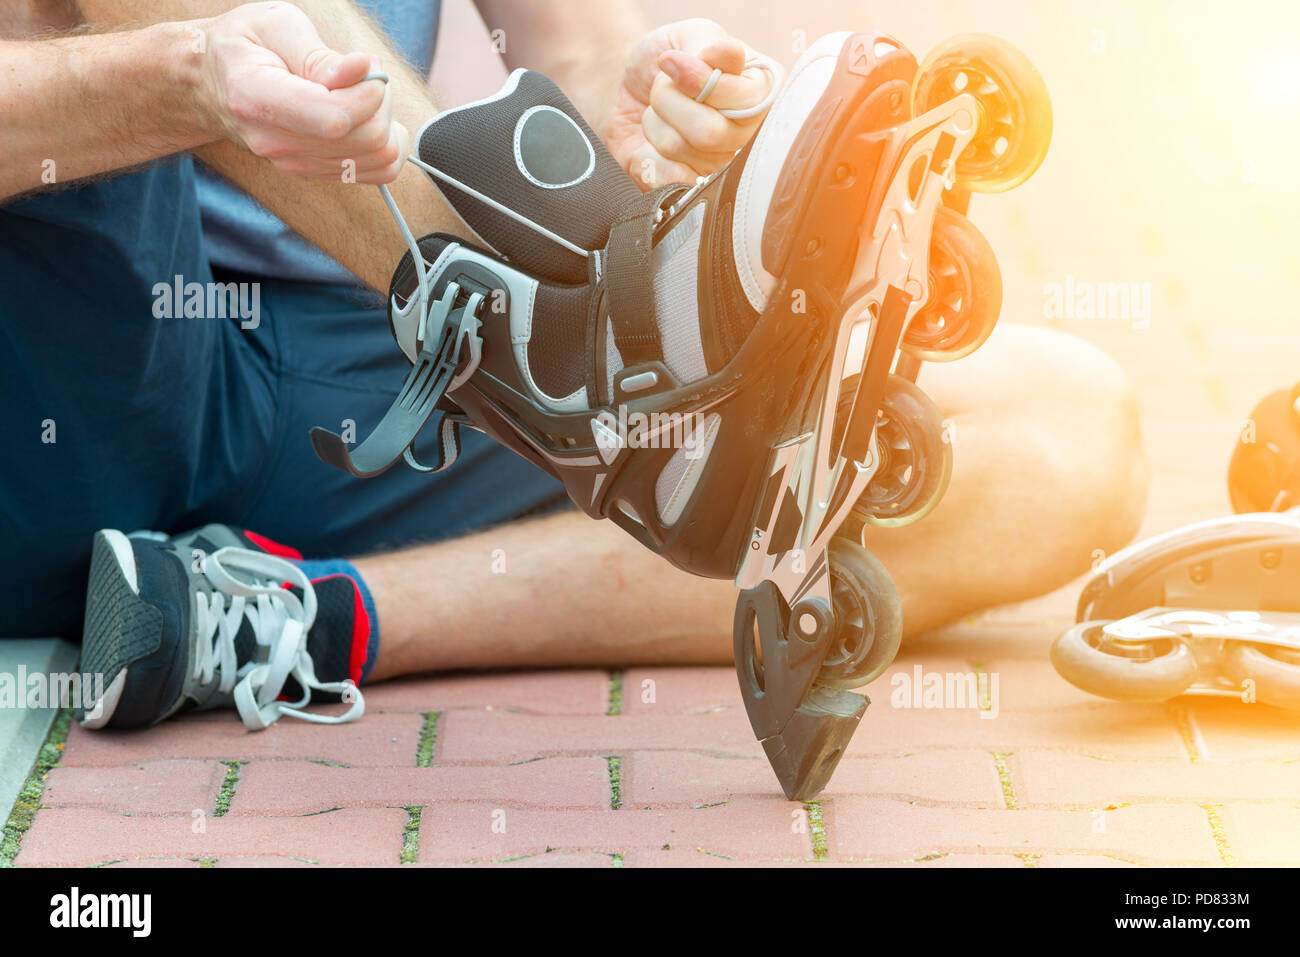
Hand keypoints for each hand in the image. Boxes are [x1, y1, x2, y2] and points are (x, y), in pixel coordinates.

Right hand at [194, 1, 405, 183]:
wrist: (212, 83)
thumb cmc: (245, 46)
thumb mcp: (274, 25)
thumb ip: (320, 54)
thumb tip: (364, 70)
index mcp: (256, 97)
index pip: (334, 119)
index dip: (367, 93)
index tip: (367, 65)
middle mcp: (273, 142)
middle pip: (364, 140)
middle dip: (381, 101)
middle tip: (366, 74)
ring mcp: (292, 163)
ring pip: (376, 158)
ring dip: (385, 121)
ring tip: (362, 93)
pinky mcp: (313, 172)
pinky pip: (375, 171)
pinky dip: (386, 144)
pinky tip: (370, 117)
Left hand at [604, 18, 778, 190]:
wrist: (635, 87)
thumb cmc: (672, 59)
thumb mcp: (690, 34)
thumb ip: (707, 43)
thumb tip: (719, 55)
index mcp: (762, 92)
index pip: (744, 101)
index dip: (700, 82)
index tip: (672, 62)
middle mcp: (748, 134)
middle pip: (709, 132)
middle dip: (669, 101)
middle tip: (662, 86)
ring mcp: (720, 165)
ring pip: (679, 150)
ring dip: (654, 122)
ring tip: (660, 111)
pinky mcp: (689, 187)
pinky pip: (667, 179)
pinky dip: (648, 155)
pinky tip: (653, 141)